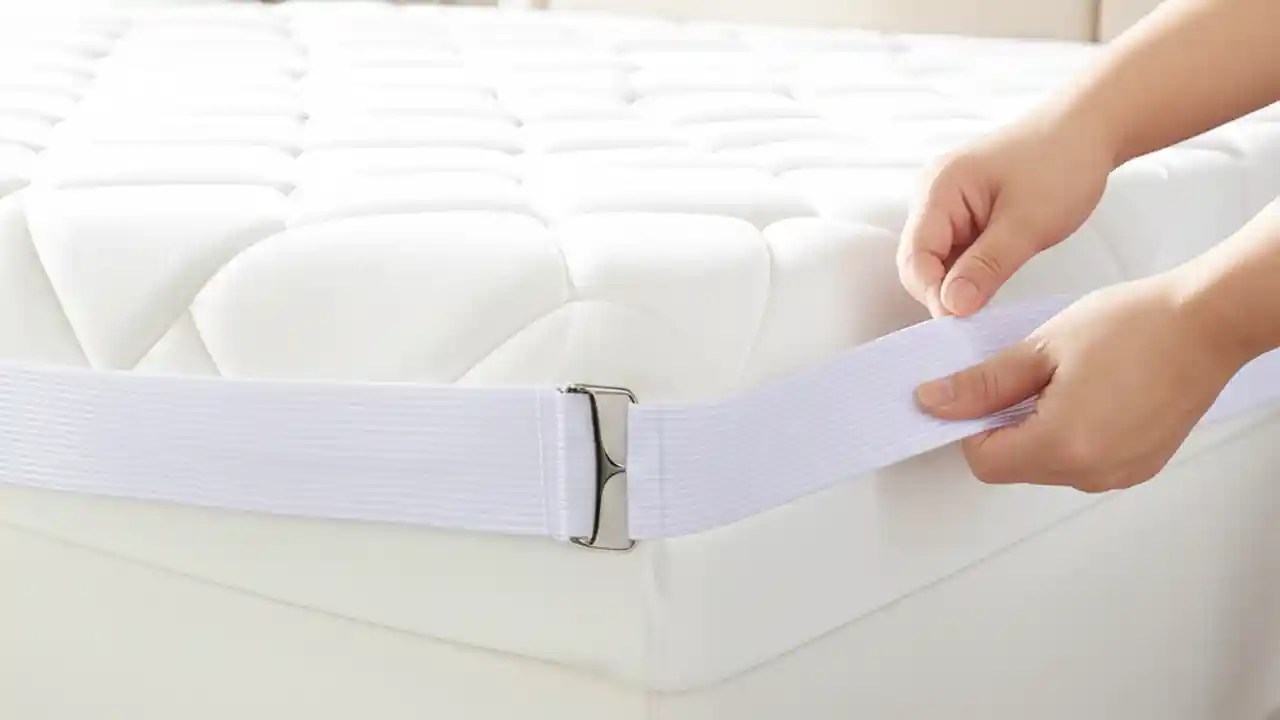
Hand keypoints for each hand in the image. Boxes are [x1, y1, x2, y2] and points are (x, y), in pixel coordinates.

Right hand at [898, 113, 1113, 317]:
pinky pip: (952, 252)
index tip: (965, 323)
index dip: (933, 294)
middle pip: (918, 262)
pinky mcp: (961, 213)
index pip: (915, 256)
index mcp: (939, 189)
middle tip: (980, 320)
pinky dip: (968, 273)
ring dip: (957, 284)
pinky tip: (992, 281)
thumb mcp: (1028, 223)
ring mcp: (944, 204)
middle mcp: (931, 195)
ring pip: (935, 261)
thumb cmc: (1061, 165)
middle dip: (942, 293)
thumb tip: (950, 308)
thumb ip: (986, 266)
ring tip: (991, 301)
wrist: (1086, 128)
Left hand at [913, 276, 1247, 492]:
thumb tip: (933, 402)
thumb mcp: (1041, 347)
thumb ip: (982, 384)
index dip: (971, 425)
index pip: (983, 461)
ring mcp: (1120, 474)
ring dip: (1037, 430)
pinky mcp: (1139, 466)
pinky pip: (1082, 462)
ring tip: (1065, 379)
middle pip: (1014, 467)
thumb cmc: (1134, 325)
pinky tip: (1090, 392)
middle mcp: (1093, 473)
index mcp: (1063, 445)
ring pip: (1046, 465)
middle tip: (1026, 375)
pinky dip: (1071, 434)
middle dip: (1004, 426)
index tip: (977, 392)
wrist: (1206, 322)